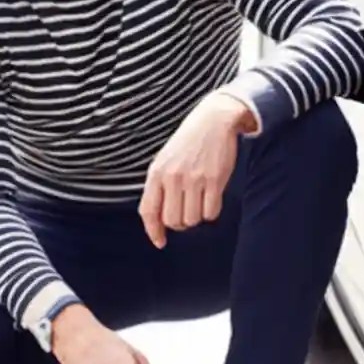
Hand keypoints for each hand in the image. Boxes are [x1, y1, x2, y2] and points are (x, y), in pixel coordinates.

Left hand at [139, 92, 253, 247]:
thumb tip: (159, 220)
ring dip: (197, 217)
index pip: (148, 211)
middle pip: (173, 221)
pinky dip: (212, 212)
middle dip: (180, 223)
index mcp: (156, 173)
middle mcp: (173, 178)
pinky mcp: (214, 180)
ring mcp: (194, 179)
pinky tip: (212, 198)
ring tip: (199, 201)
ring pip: (192, 220)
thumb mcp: (165, 161)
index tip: (160, 242)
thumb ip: (160, 187)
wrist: (213, 121)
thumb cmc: (188, 144)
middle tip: (187, 211)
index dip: (153, 231)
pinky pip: (211, 212)